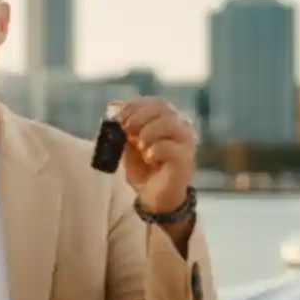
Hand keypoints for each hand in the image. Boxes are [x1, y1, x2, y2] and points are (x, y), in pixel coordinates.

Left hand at [116, 97, 196, 214]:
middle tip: (126, 132)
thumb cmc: (142, 167)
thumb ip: (123, 124)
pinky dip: (154, 150)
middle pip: (162, 108)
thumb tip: (113, 105)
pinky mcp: (185, 160)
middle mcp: (181, 126)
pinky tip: (149, 158)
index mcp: (168, 119)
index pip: (156, 102)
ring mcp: (186, 142)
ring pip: (168, 124)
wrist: (153, 196)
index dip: (135, 107)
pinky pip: (169, 147)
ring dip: (147, 133)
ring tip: (140, 147)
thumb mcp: (127, 143)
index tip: (119, 118)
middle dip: (139, 118)